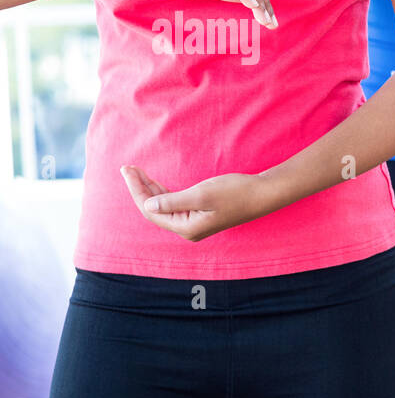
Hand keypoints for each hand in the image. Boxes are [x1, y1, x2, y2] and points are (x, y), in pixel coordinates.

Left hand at [121, 165, 277, 241]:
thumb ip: (172, 201)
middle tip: (128, 168)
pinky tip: (157, 183)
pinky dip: (163, 193)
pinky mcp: (201, 215)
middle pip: (154, 210)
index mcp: (187, 227)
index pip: (151, 211)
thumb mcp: (201, 194)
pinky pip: (175, 205)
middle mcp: (188, 229)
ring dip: (151, 190)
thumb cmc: (235, 192)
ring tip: (138, 172)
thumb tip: (148, 206)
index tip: (128, 171)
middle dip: (140, 189)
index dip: (137, 190)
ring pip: (164, 207)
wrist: (263, 194)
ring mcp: (194, 223)